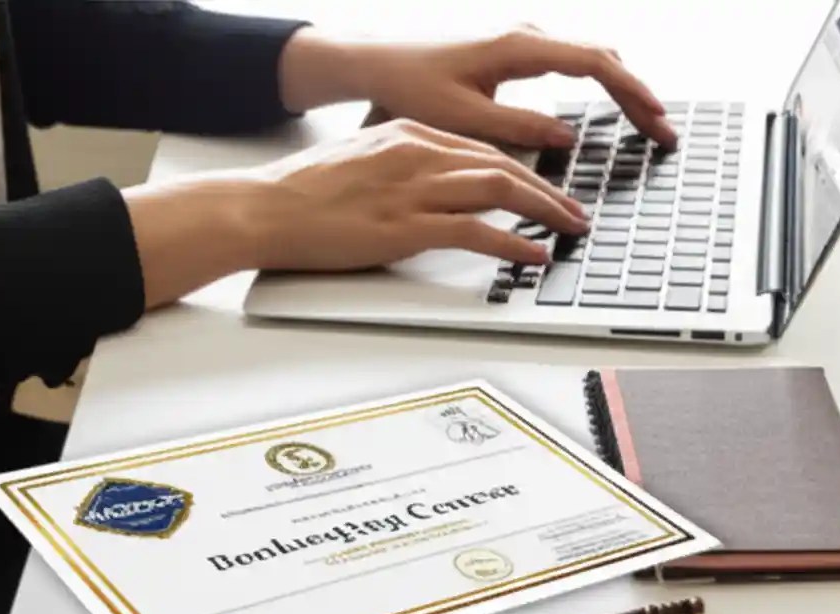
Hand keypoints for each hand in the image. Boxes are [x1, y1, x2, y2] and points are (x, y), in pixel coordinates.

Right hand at [253, 118, 586, 268]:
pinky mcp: (407, 225)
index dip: (524, 169)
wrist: (263, 208)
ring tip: (570, 229)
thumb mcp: (362, 162)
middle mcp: (417, 152)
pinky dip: (513, 243)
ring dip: (544, 210)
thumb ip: (404, 168)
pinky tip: (534, 254)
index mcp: (408, 133)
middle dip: (548, 189)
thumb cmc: (304, 193)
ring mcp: (414, 187)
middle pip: (502, 164)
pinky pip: (477, 231)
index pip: (482, 148)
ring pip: (500, 188)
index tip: (546, 186)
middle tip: (575, 211)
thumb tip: (437, 188)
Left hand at [278, 25, 676, 149]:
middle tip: (664, 133)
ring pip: (591, 58)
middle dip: (638, 95)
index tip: (655, 119)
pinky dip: (601, 85)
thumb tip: (569, 138)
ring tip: (647, 124)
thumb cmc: (410, 88)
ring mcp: (524, 41)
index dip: (631, 92)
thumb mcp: (463, 119)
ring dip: (622, 90)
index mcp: (518, 48)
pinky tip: (612, 109)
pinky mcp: (517, 52)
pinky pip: (574, 63)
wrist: (375, 63)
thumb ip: (519, 129)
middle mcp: (526, 36)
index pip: (594, 64)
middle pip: (602, 59)